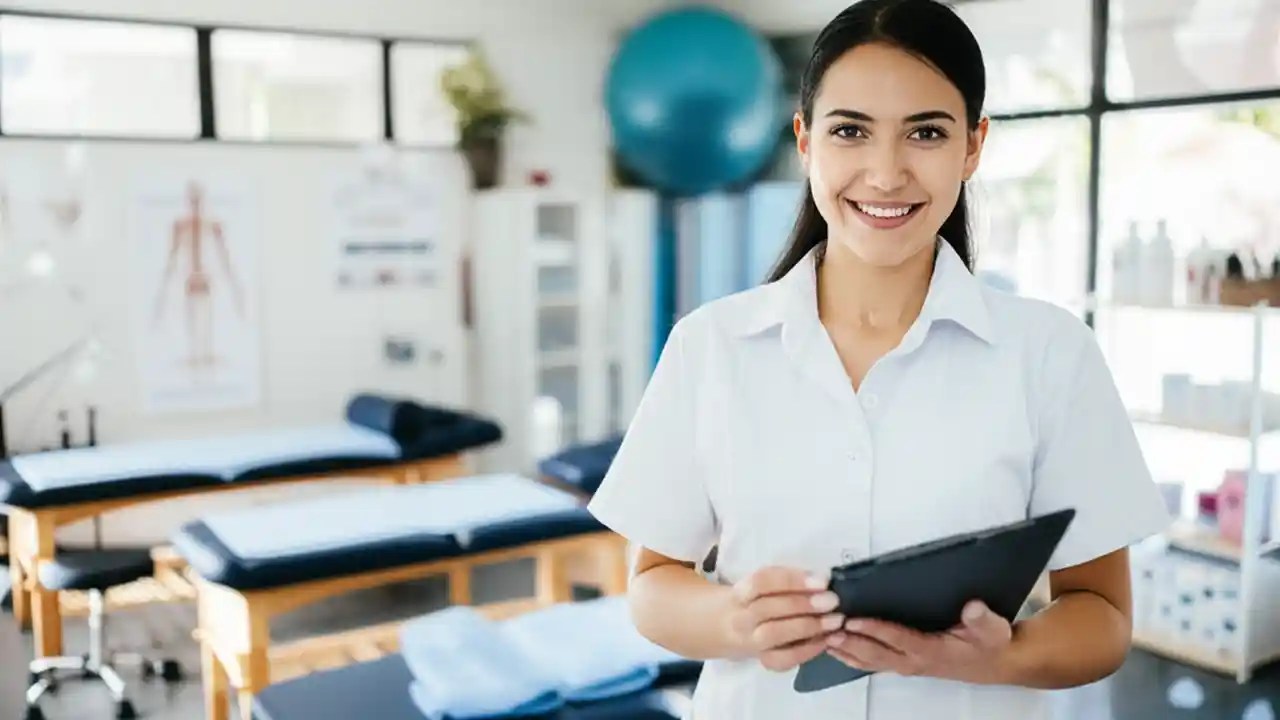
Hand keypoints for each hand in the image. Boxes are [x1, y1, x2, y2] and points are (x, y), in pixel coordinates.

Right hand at [725, 566, 844, 671]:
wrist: (734, 631)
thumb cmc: (759, 602)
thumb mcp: (765, 587)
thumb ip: (790, 583)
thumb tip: (826, 582)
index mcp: (742, 592)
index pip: (762, 581)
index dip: (793, 580)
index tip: (823, 580)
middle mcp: (742, 617)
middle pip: (767, 609)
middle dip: (803, 604)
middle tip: (833, 601)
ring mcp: (751, 642)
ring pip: (774, 634)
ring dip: (808, 627)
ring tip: (836, 621)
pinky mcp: (764, 661)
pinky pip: (783, 659)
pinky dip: (807, 650)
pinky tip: (827, 640)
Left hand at [825, 600, 1013, 683]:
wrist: (992, 663)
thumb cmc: (988, 643)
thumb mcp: (993, 629)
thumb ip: (982, 619)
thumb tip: (971, 607)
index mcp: (932, 650)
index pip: (898, 639)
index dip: (875, 630)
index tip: (854, 620)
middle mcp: (913, 660)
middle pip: (875, 652)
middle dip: (849, 641)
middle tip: (826, 627)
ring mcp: (904, 664)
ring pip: (869, 660)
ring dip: (845, 650)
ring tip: (821, 637)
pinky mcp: (900, 663)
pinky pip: (870, 662)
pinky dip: (850, 656)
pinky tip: (832, 648)